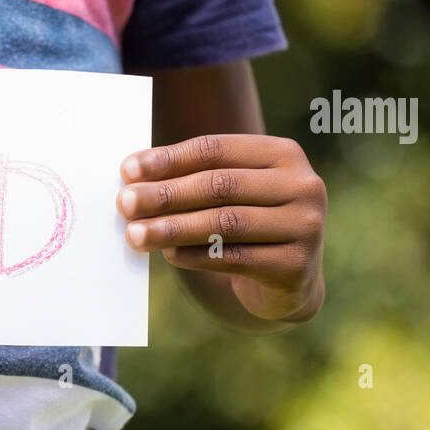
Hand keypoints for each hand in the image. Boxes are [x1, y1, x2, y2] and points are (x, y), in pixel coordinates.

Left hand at [117, 134, 325, 322]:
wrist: (290, 280)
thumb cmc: (247, 226)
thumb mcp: (230, 194)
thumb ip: (192, 180)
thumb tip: (132, 178)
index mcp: (283, 154)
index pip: (216, 149)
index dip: (169, 159)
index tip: (127, 170)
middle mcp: (302, 185)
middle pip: (220, 185)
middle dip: (166, 195)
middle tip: (124, 204)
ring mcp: (305, 226)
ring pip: (226, 223)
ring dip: (173, 228)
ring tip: (136, 234)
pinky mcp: (296, 265)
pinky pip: (235, 258)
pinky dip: (196, 255)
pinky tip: (169, 255)